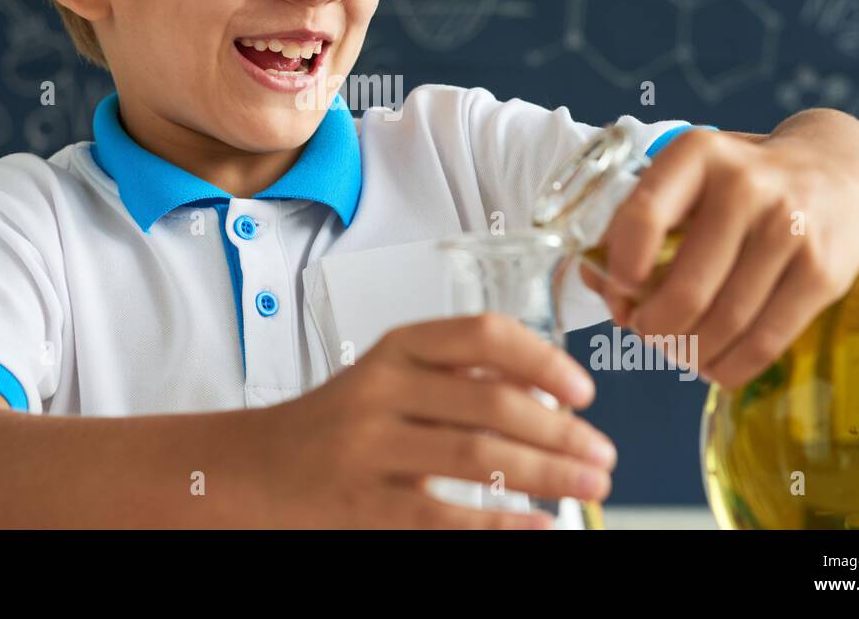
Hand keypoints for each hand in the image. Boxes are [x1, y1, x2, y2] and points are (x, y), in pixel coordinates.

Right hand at [252, 312, 615, 527]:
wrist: (255, 469)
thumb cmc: (338, 421)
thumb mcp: (391, 378)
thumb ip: (457, 378)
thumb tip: (546, 395)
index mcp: (396, 348)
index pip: (483, 335)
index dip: (543, 360)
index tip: (582, 391)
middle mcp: (382, 388)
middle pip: (491, 402)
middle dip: (561, 432)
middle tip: (603, 454)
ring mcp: (370, 447)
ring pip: (478, 457)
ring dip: (548, 474)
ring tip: (589, 484)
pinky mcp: (365, 504)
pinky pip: (446, 515)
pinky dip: (502, 523)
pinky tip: (541, 525)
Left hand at [584, 128, 858, 388]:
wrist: (834, 172)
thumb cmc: (736, 186)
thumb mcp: (686, 183)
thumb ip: (633, 227)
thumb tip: (602, 290)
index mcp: (697, 155)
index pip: (645, 215)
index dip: (622, 266)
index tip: (620, 291)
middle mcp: (746, 186)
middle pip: (688, 288)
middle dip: (656, 326)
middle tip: (646, 333)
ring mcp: (791, 228)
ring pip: (726, 321)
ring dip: (691, 352)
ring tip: (679, 351)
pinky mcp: (824, 270)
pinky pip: (767, 340)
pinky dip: (731, 366)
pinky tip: (714, 364)